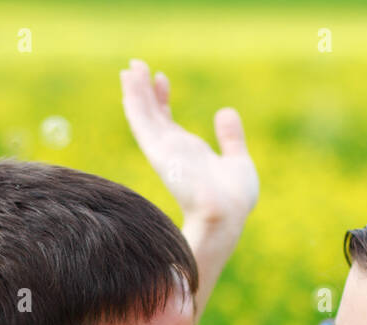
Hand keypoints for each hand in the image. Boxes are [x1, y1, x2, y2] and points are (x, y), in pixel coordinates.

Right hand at [120, 58, 257, 224]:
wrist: (226, 216)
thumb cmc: (234, 200)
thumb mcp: (237, 160)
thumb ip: (231, 137)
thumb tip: (225, 112)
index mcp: (188, 154)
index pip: (168, 122)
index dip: (163, 100)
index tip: (162, 78)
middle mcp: (172, 151)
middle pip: (152, 116)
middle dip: (143, 92)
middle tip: (135, 66)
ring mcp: (163, 151)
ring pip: (143, 116)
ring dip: (134, 92)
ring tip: (129, 68)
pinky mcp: (159, 151)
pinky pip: (142, 122)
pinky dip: (134, 102)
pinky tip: (129, 84)